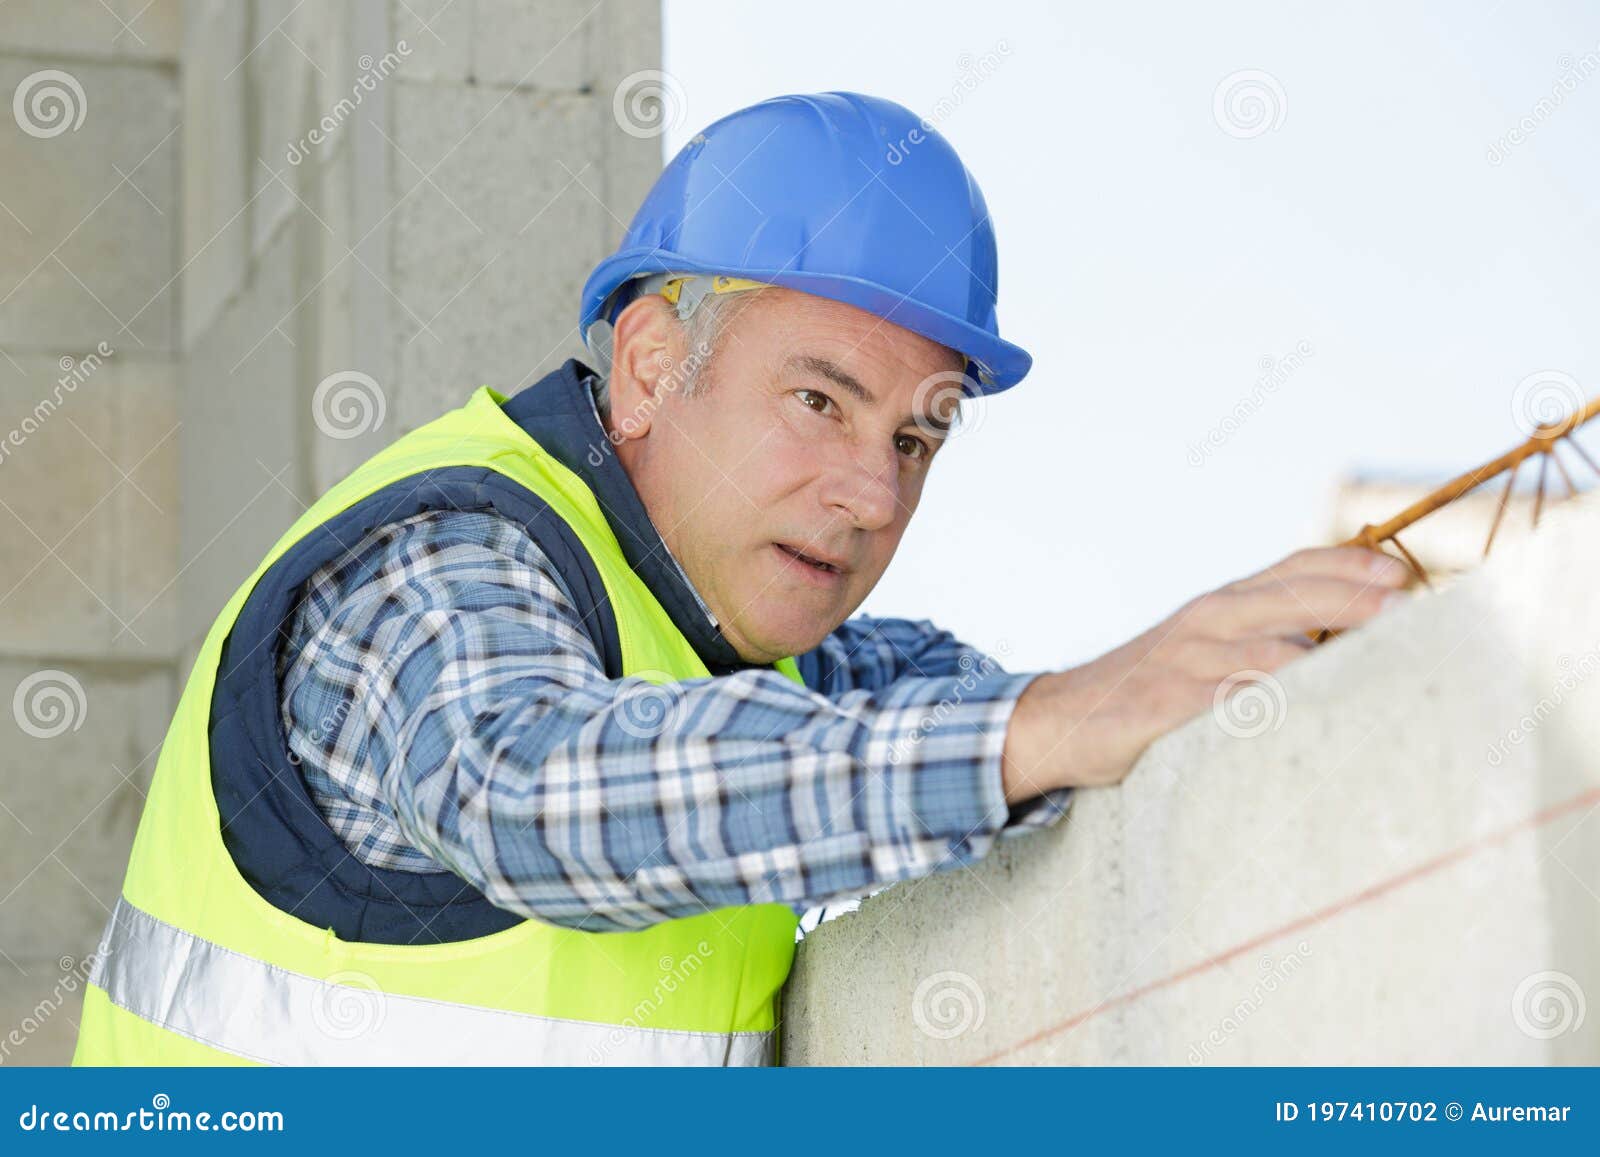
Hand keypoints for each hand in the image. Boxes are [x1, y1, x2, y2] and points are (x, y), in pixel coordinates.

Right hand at [1001, 546, 1412, 799]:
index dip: (1348, 563)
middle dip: (1354, 601)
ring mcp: (1186, 661)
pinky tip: (1311, 716)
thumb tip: (1340, 648)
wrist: (1059, 718)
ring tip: (1381, 668)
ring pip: (1272, 652)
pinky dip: (1274, 707)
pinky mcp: (1166, 705)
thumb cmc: (1145, 689)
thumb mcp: (1199, 649)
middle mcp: (1207, 620)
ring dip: (1329, 659)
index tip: (1400, 573)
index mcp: (1220, 604)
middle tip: (1407, 610)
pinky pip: (1230, 702)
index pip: (1293, 566)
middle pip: (1293, 599)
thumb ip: (1258, 640)